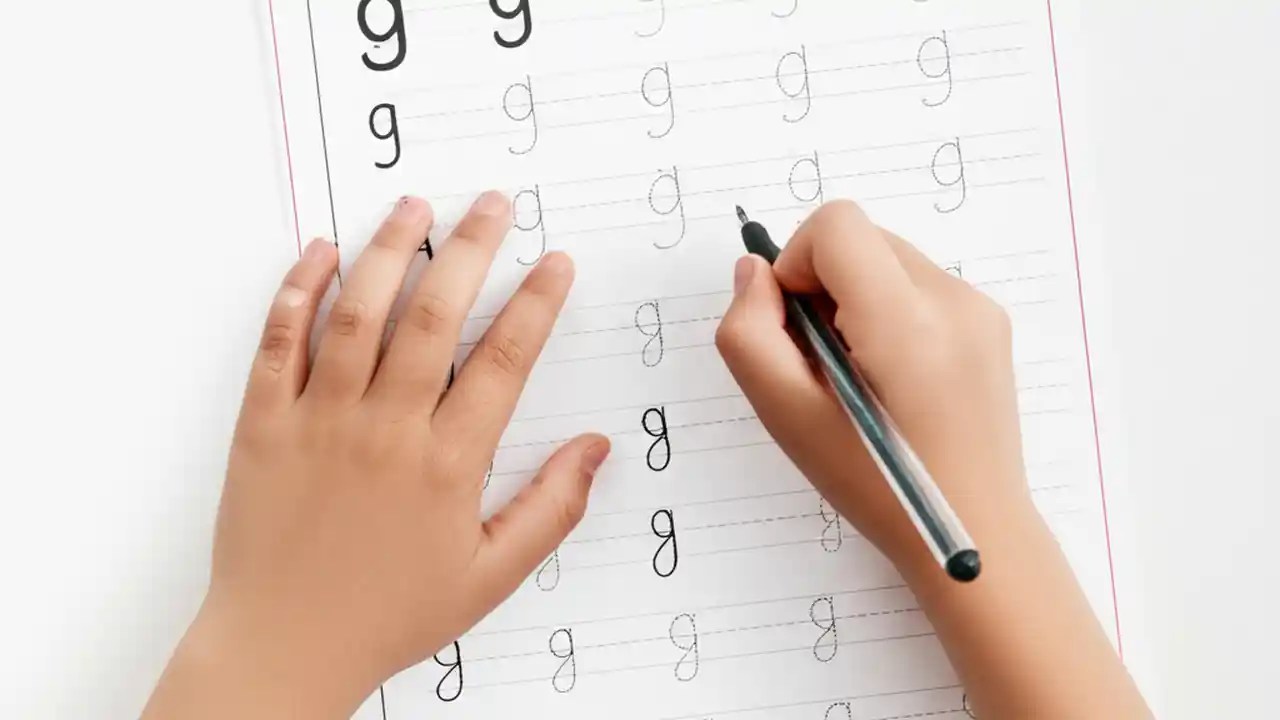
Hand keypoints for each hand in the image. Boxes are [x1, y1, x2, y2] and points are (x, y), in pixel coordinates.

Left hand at [144, 193, 609, 718]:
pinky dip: (299, 289)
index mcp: (447, 465)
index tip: (555, 263)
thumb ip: (550, 509)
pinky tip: (321, 251)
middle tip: (494, 204)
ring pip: (358, 312)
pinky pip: (279, 341)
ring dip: (390, 249)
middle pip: (434, 315)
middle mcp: (385, 430)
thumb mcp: (489, 576)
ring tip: (415, 205)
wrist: (283, 647)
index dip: (536, 302)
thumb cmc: (387, 615)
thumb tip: (595, 450)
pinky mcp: (264, 424)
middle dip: (472, 248)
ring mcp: (319, 421)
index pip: (504, 360)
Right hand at [715, 200, 1028, 578]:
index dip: (796, 264)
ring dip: (857, 299)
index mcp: (904, 321)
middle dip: (825, 284)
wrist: (974, 530)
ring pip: (889, 259)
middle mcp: (952, 300)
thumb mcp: (787, 415)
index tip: (796, 327)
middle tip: (823, 361)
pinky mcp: (991, 323)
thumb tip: (754, 272)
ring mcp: (980, 309)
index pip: (836, 225)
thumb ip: (750, 333)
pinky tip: (893, 378)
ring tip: (859, 375)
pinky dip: (891, 313)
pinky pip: (920, 285)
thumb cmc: (875, 485)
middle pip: (862, 237)